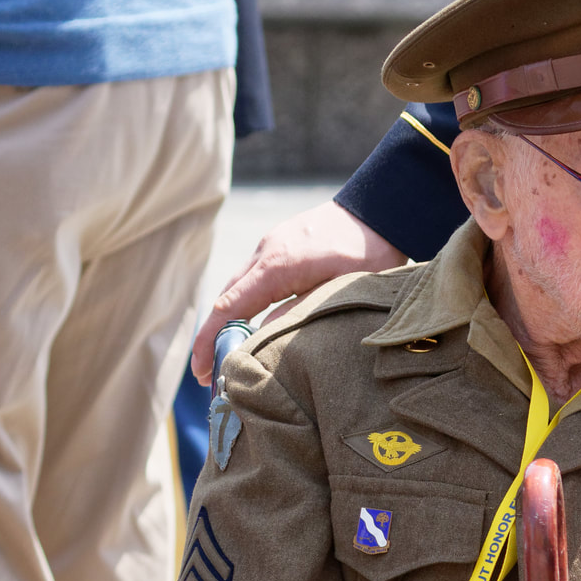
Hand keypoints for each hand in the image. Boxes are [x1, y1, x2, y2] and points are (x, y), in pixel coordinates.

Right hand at [189, 200, 404, 383]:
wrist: (380, 207)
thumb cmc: (369, 251)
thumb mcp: (340, 291)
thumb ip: (299, 313)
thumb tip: (262, 339)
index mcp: (276, 266)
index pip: (229, 307)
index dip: (210, 340)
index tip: (200, 369)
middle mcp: (265, 252)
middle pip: (226, 298)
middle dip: (213, 335)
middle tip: (207, 372)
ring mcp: (270, 244)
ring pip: (238, 286)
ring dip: (227, 317)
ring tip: (226, 351)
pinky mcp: (280, 243)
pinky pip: (253, 276)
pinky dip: (244, 300)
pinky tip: (250, 321)